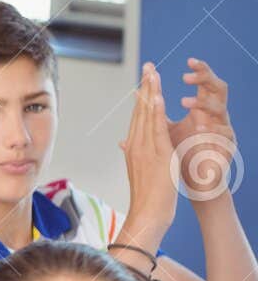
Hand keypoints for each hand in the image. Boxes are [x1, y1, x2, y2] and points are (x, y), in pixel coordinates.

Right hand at [118, 63, 179, 239]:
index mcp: (133, 148)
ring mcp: (145, 149)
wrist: (147, 214)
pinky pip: (155, 128)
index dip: (142, 96)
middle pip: (140, 110)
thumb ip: (132, 154)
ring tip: (153, 72)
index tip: (145, 79)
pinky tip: (157, 96)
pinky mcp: (156, 154)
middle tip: (148, 66)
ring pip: (147, 114)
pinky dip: (155, 110)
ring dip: (150, 91)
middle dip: (145, 87)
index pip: (138, 116)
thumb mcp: (139, 172)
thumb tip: (123, 143)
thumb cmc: (147, 197)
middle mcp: (136, 145)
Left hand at [167, 57, 237, 199]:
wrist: (195, 180)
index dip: (200, 71)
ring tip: (185, 103)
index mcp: (202, 109)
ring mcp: (223, 129)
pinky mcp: (226, 146)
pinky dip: (212, 130)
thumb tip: (135, 98)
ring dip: (203, 104)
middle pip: (218, 88)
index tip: (189, 59)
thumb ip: (153, 116)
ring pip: (222, 108)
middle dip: (205, 79)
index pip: (203, 84)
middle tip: (187, 75)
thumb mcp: (164, 133)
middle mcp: (215, 115)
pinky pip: (225, 133)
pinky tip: (199, 129)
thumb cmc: (182, 154)